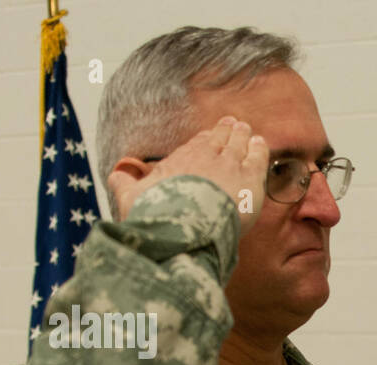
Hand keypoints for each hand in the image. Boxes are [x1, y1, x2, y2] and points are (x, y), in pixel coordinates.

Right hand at [107, 116, 268, 235]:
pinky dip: (259, 149)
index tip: (208, 137)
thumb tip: (115, 175)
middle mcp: (205, 158)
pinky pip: (257, 157)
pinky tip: (260, 144)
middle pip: (219, 140)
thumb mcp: (130, 199)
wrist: (182, 228)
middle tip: (234, 124)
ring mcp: (229, 166)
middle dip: (226, 131)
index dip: (204, 141)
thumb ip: (124, 185)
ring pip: (238, 145)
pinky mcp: (250, 179)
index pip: (196, 146)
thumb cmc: (155, 216)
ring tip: (247, 131)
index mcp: (180, 161)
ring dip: (242, 136)